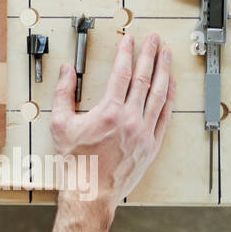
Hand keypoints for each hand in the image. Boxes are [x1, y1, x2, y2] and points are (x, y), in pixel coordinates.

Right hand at [50, 31, 175, 212]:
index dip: (126, 53)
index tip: (129, 40)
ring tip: (167, 55)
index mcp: (108, 112)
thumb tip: (66, 71)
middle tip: (154, 39)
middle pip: (144, 79)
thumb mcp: (60, 124)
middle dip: (150, 55)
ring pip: (159, 95)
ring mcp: (144, 133)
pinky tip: (171, 86)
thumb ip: (63, 93)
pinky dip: (169, 98)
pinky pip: (165, 116)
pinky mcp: (151, 146)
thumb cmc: (75, 162)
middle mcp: (130, 120)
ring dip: (164, 72)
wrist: (90, 192)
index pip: (121, 74)